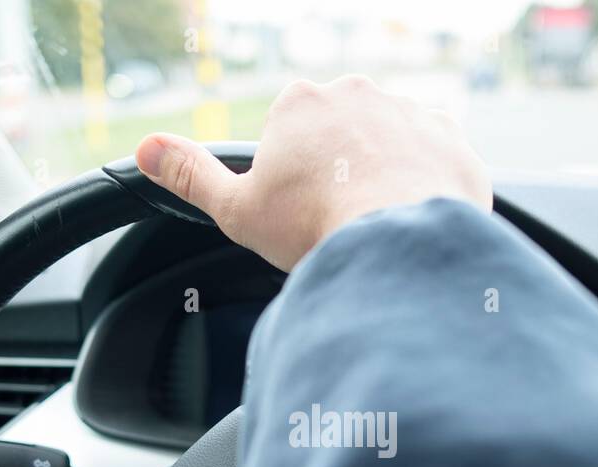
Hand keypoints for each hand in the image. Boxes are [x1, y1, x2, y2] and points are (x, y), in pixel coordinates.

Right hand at [134, 75, 491, 271]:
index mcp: (300, 104)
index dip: (293, 175)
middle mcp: (356, 93)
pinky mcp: (452, 139)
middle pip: (341, 134)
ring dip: (385, 175)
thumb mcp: (236, 209)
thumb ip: (190, 175)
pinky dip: (427, 186)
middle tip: (338, 220)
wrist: (396, 242)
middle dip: (340, 170)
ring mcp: (409, 111)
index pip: (290, 131)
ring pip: (390, 144)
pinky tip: (414, 219)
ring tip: (378, 224)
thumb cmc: (314, 227)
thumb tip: (145, 149)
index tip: (300, 208)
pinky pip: (436, 159)